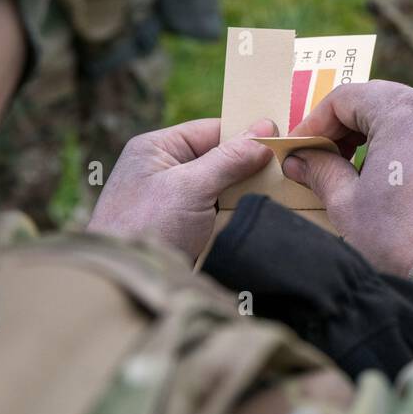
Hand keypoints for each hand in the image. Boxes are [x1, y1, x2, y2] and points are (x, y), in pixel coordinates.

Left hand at [88, 118, 275, 260]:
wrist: (124, 283)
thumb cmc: (147, 224)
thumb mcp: (192, 185)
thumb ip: (230, 158)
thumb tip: (267, 130)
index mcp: (157, 148)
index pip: (213, 130)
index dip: (247, 135)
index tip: (283, 142)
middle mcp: (165, 169)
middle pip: (221, 158)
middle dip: (250, 168)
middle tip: (287, 172)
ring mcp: (174, 200)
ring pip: (223, 187)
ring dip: (246, 193)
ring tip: (282, 194)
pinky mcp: (183, 228)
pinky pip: (218, 212)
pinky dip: (236, 214)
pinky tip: (259, 217)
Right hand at [280, 80, 412, 276]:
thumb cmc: (403, 237)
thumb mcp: (347, 205)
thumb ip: (322, 172)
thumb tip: (303, 160)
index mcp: (404, 110)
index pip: (347, 98)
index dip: (316, 122)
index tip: (301, 149)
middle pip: (386, 104)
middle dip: (352, 129)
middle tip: (328, 159)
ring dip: (391, 142)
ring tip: (370, 177)